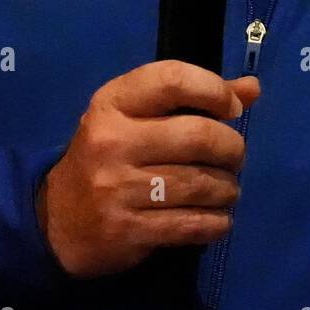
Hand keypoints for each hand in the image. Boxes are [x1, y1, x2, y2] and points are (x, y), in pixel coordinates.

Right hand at [37, 61, 260, 277]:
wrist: (57, 220)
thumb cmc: (110, 157)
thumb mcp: (138, 117)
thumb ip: (194, 99)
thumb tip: (252, 89)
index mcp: (113, 102)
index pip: (172, 79)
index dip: (214, 90)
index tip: (231, 110)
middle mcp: (112, 141)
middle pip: (198, 136)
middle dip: (232, 149)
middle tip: (234, 158)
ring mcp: (117, 188)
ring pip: (200, 184)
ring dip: (228, 189)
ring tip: (227, 190)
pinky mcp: (126, 230)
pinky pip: (191, 224)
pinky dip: (216, 222)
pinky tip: (218, 218)